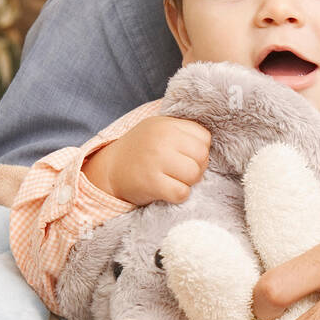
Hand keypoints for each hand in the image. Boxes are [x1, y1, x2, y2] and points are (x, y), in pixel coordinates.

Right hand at [82, 116, 210, 205]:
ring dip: (188, 182)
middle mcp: (161, 139)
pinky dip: (178, 195)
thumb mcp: (159, 130)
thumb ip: (182, 133)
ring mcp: (156, 160)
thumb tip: (210, 147)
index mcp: (166, 124)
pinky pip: (181, 193)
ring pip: (194, 175)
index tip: (185, 156)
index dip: (199, 150)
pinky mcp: (151, 182)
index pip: (204, 137)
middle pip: (202, 156)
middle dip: (196, 167)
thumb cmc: (141, 151)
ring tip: (173, 180)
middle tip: (180, 171)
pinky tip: (166, 190)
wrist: (110, 170)